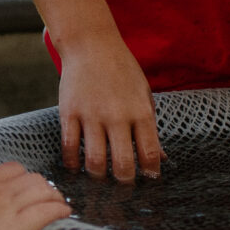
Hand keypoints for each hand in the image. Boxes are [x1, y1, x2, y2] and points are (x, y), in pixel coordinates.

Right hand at [0, 160, 68, 229]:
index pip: (12, 169)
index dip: (24, 178)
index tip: (27, 189)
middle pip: (33, 178)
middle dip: (44, 188)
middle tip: (48, 201)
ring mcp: (10, 206)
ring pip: (45, 191)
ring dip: (55, 198)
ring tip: (60, 208)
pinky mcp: (19, 226)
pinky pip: (48, 211)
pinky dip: (60, 211)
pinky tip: (66, 215)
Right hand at [58, 29, 161, 180]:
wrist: (91, 44)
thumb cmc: (122, 69)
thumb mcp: (144, 94)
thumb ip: (150, 127)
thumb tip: (160, 158)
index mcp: (140, 112)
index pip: (150, 153)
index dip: (151, 173)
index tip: (149, 179)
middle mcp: (117, 116)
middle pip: (122, 164)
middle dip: (124, 182)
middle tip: (123, 185)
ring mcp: (91, 115)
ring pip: (94, 161)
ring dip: (98, 177)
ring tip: (101, 179)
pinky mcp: (69, 113)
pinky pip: (70, 147)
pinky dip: (72, 163)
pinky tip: (76, 166)